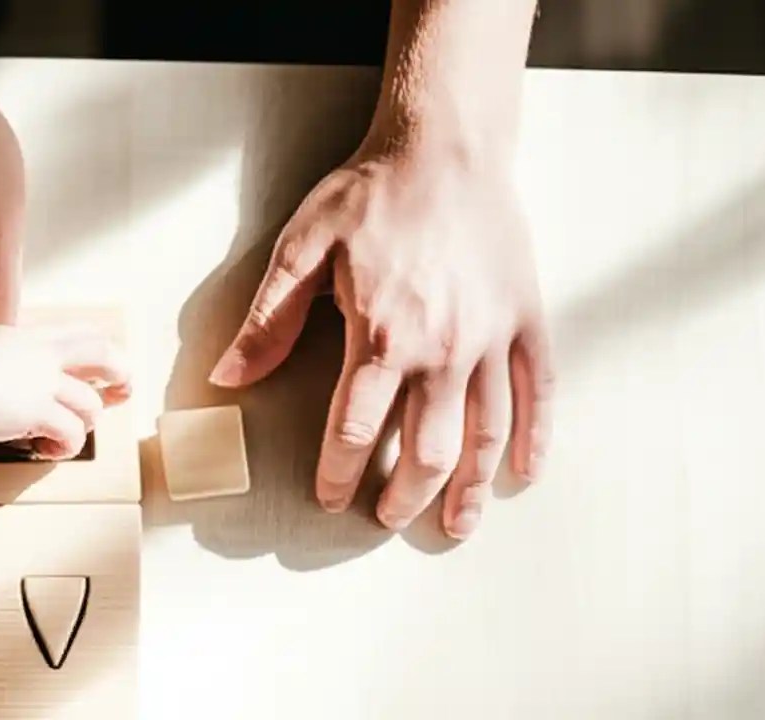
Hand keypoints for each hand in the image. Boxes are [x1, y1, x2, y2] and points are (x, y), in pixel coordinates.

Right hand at [0, 323, 130, 459]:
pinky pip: (70, 435)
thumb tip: (6, 389)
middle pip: (105, 355)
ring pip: (91, 407)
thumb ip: (5, 364)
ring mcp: (43, 383)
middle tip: (122, 394)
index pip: (83, 335)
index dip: (103, 352)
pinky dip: (65, 448)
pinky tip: (45, 449)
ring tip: (59, 440)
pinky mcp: (36, 411)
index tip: (107, 370)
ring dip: (82, 428)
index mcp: (33, 337)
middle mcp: (45, 356)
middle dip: (121, 376)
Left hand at [210, 151, 552, 539]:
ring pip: (485, 433)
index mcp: (382, 336)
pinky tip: (523, 473)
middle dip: (405, 493)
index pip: (357, 428)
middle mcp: (442, 349)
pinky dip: (535, 437)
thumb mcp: (302, 249)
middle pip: (427, 447)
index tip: (329, 495)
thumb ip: (269, 321)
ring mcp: (490, 336)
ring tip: (456, 527)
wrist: (444, 147)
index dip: (340, 470)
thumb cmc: (369, 195)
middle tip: (386, 515)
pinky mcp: (525, 318)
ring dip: (470, 488)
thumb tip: (227, 376)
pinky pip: (537, 391)